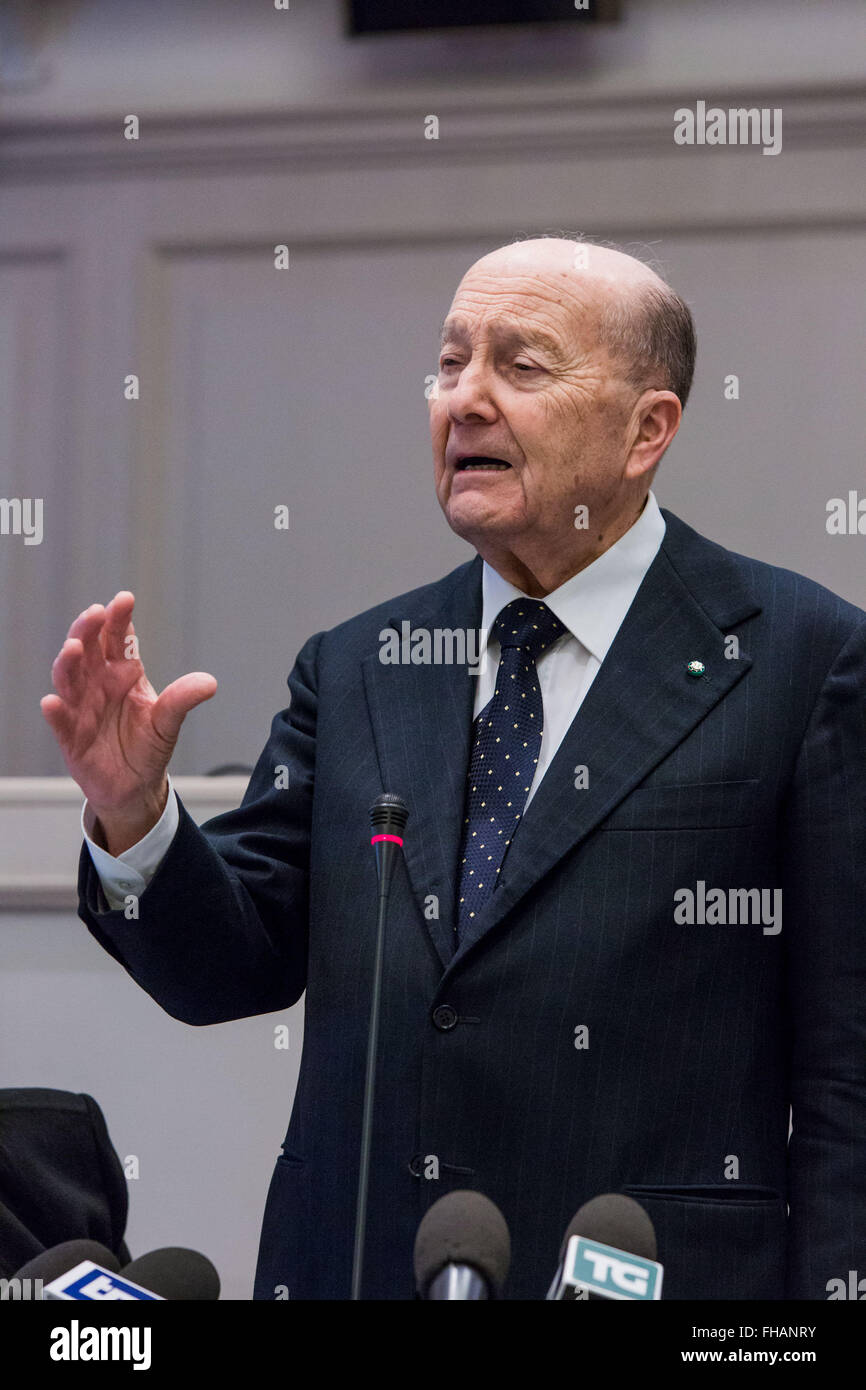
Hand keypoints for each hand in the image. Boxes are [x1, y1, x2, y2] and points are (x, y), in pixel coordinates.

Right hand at [41, 591, 216, 852]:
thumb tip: (209, 683)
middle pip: (88, 649)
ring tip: (74, 648)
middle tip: (95, 613)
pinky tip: (53, 702)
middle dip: (89, 630)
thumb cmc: (148, 746)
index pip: (118, 639)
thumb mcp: (168, 722)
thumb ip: (182, 700)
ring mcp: (81, 707)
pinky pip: (60, 721)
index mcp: (123, 673)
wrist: (134, 786)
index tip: (124, 600)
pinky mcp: (70, 736)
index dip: (119, 619)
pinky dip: (56, 711)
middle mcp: (98, 684)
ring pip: (68, 678)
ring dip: (68, 662)